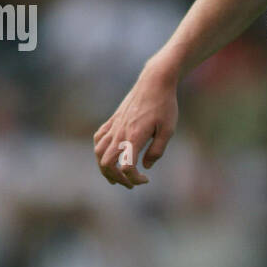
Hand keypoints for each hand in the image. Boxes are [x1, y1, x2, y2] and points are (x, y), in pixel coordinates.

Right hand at [94, 68, 178, 187]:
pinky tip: (109, 155)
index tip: (146, 179)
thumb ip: (157, 151)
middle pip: (106, 164)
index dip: (134, 179)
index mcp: (134, 137)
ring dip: (104, 167)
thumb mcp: (168, 130)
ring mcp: (114, 126)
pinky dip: (100, 151)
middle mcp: (120, 133)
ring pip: (98, 152)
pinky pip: (99, 138)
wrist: (154, 82)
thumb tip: (145, 167)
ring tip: (116, 176)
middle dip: (116, 178)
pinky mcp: (113, 120)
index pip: (126, 167)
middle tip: (130, 184)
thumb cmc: (165, 105)